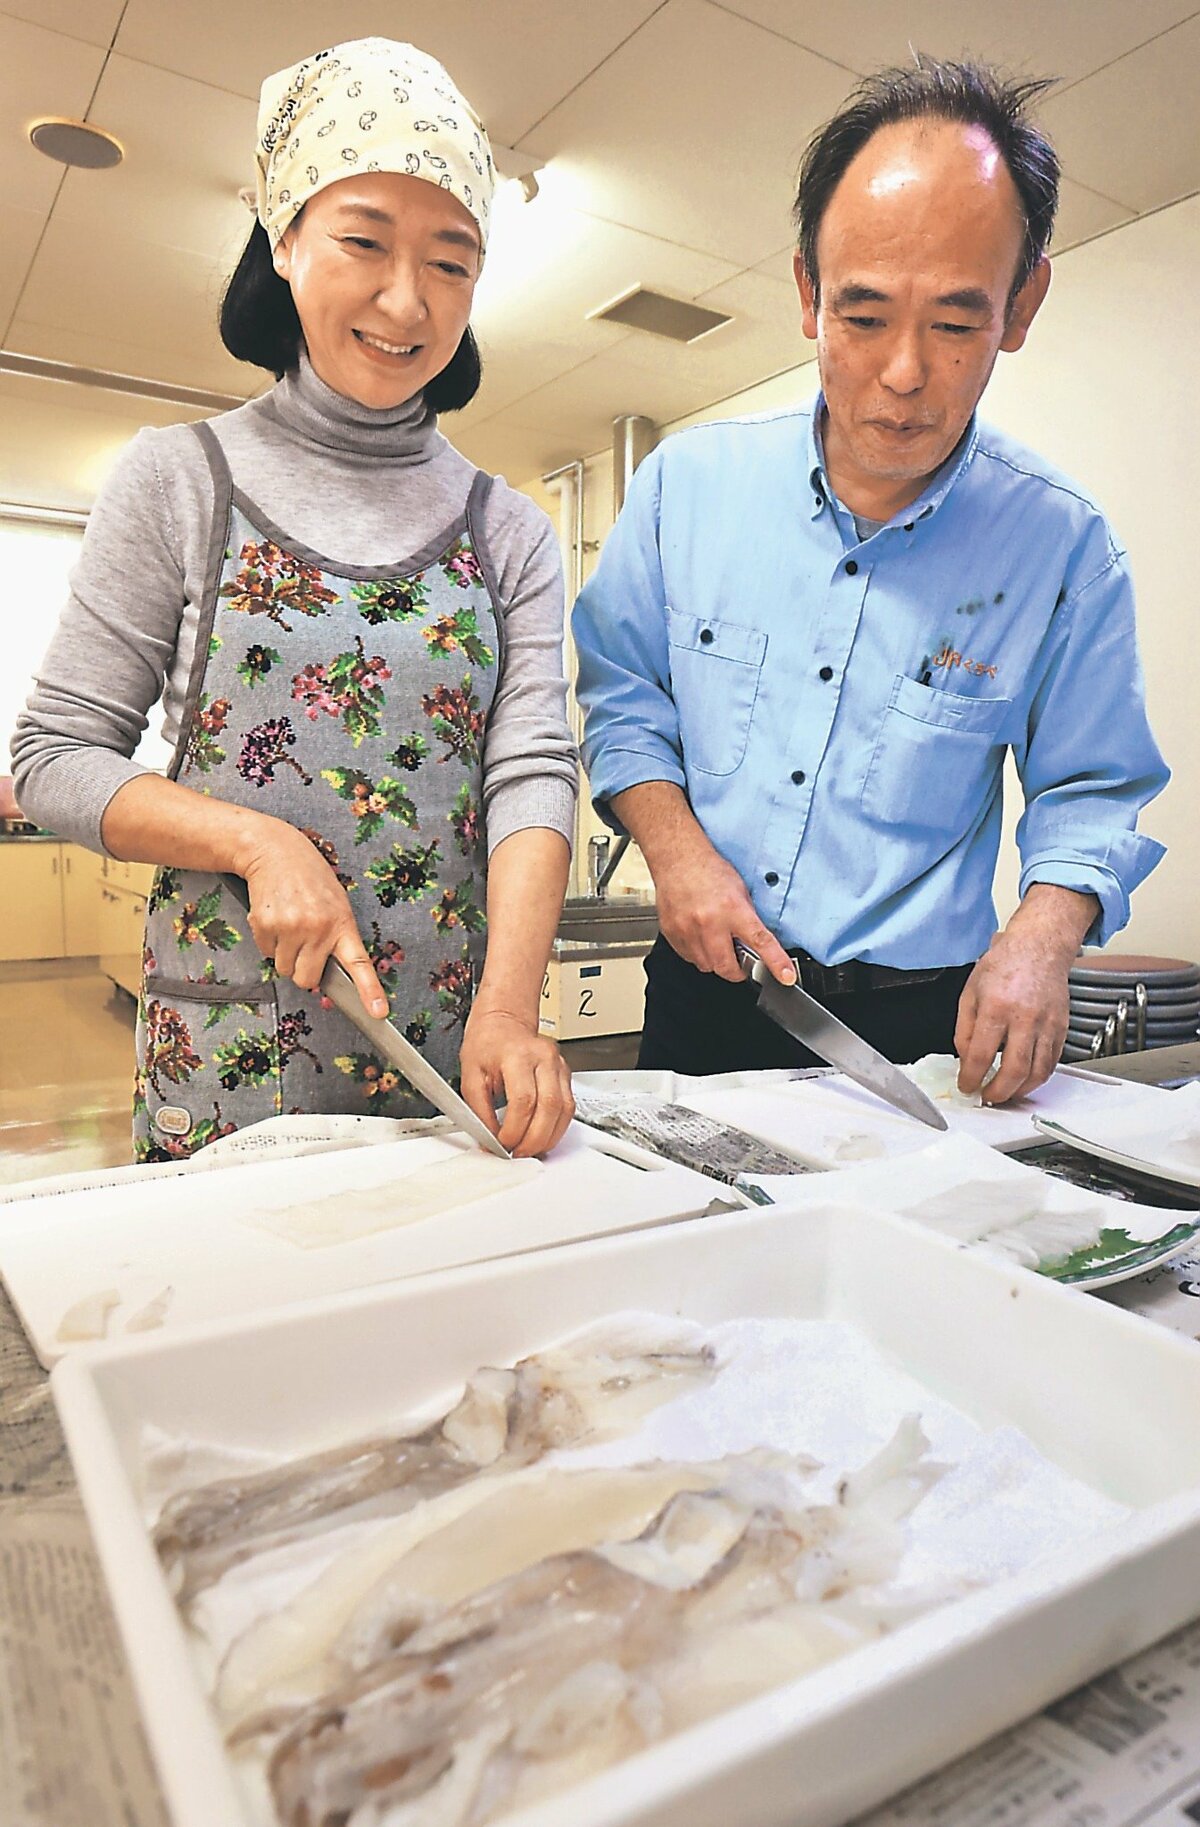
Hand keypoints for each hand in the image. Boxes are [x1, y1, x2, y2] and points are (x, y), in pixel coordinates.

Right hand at [239, 824, 387, 1018]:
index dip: (369, 991)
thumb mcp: (336, 902)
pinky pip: (267, 953)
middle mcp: (318, 929)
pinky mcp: (266, 926)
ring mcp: (291, 928)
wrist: (275, 851)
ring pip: (284, 969)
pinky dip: (269, 941)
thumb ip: (336, 935)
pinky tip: (275, 918)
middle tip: (303, 945)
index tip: (378, 1013)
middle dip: (303, 970)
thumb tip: (331, 972)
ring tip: (289, 924)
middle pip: (307, 979)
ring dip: (285, 954)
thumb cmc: (310, 878)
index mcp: (342, 923)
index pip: (359, 963)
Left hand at [460, 1008, 574, 1157]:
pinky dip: (556, 1128)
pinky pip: (568, 1107)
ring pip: (564, 1110)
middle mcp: (544, 1058)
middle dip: (534, 1139)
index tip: (502, 1144)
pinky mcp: (566, 1074)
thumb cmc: (487, 1044)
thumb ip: (478, 1110)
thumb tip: (488, 1140)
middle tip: (518, 1153)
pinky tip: (542, 1136)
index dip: (514, 1130)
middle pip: (549, 1107)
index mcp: (517, 1055)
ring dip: (548, 1137)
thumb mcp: (470, 1075)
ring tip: (529, 1149)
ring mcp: (559, 1065)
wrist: (504, 1023)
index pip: (523, 1101)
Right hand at [654, 842, 795, 984]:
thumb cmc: (709, 871)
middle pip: (727, 967)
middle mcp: (709, 922)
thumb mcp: (740, 891)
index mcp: (732, 909)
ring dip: (716, 961)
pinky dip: (698, 954)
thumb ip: (748, 919)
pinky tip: (700, 936)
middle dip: (737, 971)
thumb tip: (758, 943)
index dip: (775, 962)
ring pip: (707, 966)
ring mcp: (688, 930)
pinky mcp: (672, 934)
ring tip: (716, 941)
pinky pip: (689, 958)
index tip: (785, 976)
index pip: (760, 941)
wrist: (678, 860)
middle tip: (741, 963)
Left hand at [955, 929, 1071, 1105]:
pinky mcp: (1061, 1028)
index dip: (971, 1077)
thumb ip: (965, 1029)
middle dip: (998, 1092)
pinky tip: (1024, 1079)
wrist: (1039, 947)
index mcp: (997, 1007)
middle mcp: (1025, 1018)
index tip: (967, 1086)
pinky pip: (1052, 1062)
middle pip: (1014, 1070)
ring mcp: (1047, 1024)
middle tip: (987, 1097)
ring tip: (1006, 1094)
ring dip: (1020, 1090)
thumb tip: (965, 1059)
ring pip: (1038, 1072)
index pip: (981, 1055)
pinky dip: (1038, 1077)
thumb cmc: (1004, 965)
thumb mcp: (970, 993)